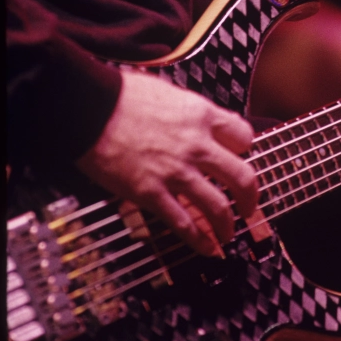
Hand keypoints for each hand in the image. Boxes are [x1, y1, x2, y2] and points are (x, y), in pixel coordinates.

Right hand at [76, 69, 257, 255]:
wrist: (90, 107)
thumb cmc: (123, 95)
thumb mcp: (169, 92)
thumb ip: (189, 111)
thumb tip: (199, 120)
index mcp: (201, 116)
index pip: (243, 137)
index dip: (245, 150)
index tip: (240, 158)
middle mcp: (196, 146)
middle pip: (241, 177)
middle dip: (250, 197)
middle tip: (249, 206)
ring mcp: (176, 172)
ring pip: (218, 207)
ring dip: (228, 226)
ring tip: (229, 235)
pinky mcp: (152, 194)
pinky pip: (184, 224)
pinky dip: (200, 241)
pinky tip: (208, 249)